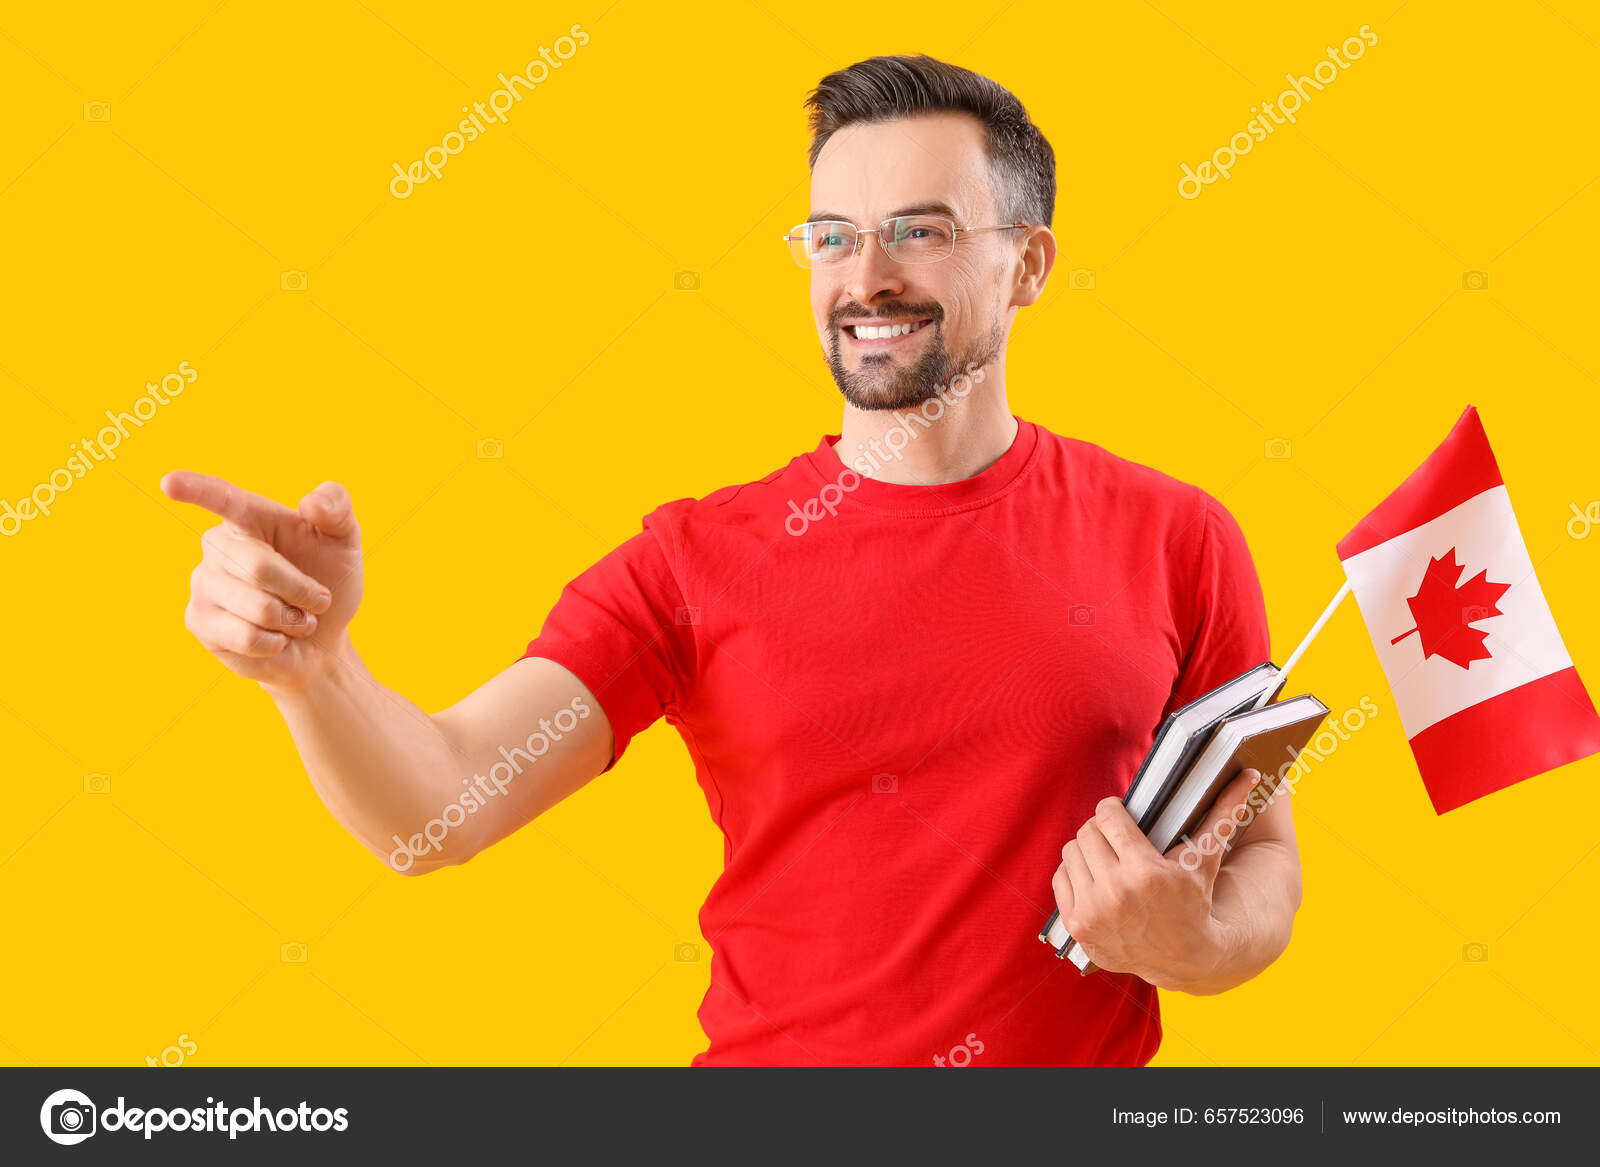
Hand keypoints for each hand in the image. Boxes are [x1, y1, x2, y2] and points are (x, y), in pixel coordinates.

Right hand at [162, 470, 363, 692]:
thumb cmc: (330, 582)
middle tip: (318, 599)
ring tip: (294, 618)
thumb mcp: (345, 541)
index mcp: (250, 518)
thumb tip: (310, 504)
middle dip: (302, 590)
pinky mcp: (199, 621)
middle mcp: (218, 545)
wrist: (323, 639)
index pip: (222, 498)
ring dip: (292, 619)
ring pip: (258, 608)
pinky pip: (247, 637)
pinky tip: (274, 638)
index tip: (169, 482)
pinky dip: (276, 643)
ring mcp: (203, 583)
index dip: (196, 489)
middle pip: (259, 568)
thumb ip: (337, 509)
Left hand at [1050, 767, 1267, 987]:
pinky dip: (1075, 874)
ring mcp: (1093, 912)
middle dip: (1101, 830)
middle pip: (1086, 831)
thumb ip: (1225, 813)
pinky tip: (1096, 879)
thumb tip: (1251, 775)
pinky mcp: (1077, 926)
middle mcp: (1115, 892)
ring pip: (1070, 852)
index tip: (1120, 814)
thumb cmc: (1196, 900)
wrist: (1184, 958)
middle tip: (1115, 837)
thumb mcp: (1206, 858)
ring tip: (1107, 858)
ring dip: (1086, 851)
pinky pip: (1060, 878)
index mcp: (1145, 871)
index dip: (1113, 810)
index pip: (1107, 815)